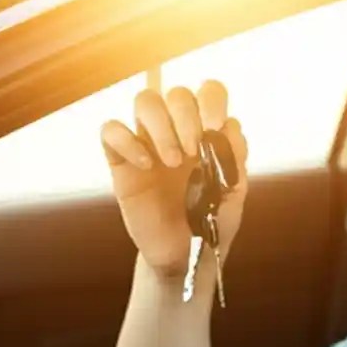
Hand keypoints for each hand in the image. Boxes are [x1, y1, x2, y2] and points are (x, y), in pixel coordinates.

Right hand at [101, 80, 248, 276]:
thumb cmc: (211, 221)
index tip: (215, 126)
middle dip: (186, 116)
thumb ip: (235, 159)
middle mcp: (178, 130)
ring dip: (161, 126)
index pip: (208, 92)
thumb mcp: (233, 193)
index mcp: (208, 132)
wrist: (186, 255)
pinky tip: (145, 166)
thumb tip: (230, 126)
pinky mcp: (122, 161)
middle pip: (175, 93)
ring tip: (173, 161)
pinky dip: (127, 140)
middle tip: (192, 150)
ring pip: (144, 101)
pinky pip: (111, 130)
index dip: (211, 100)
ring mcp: (148, 142)